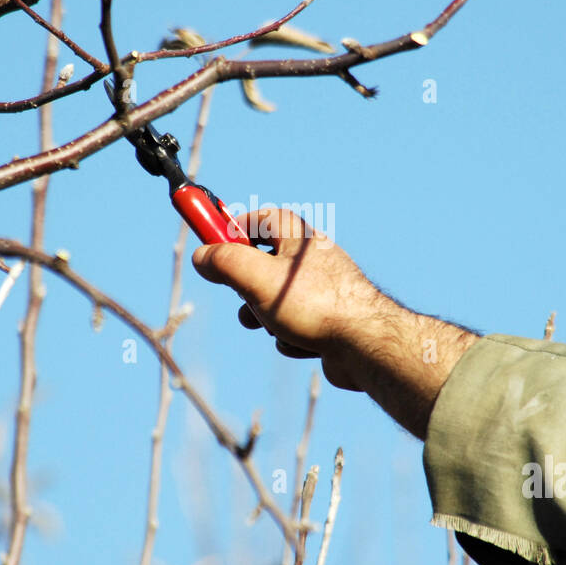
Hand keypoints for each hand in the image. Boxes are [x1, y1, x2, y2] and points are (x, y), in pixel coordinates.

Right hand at [191, 208, 392, 390]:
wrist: (363, 346)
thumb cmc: (314, 305)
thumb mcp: (256, 277)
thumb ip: (224, 262)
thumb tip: (201, 257)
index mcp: (299, 239)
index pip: (261, 219)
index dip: (234, 228)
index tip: (211, 240)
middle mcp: (312, 261)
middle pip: (263, 265)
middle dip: (245, 286)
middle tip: (241, 297)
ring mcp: (321, 291)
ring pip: (275, 300)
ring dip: (266, 317)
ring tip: (272, 325)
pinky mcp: (327, 321)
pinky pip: (293, 324)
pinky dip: (290, 335)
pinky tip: (302, 342)